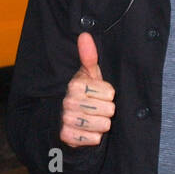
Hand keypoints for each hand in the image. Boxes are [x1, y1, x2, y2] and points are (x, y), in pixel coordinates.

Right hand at [60, 32, 115, 147]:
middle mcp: (69, 101)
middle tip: (96, 110)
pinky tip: (86, 132)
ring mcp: (66, 119)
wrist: (64, 120)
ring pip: (103, 125)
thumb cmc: (83, 95)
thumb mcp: (88, 75)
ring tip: (92, 120)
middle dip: (106, 111)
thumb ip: (89, 57)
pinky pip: (95, 139)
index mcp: (75, 84)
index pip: (110, 93)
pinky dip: (93, 138)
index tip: (98, 95)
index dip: (108, 96)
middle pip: (109, 110)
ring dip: (101, 125)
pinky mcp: (67, 137)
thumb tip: (85, 35)